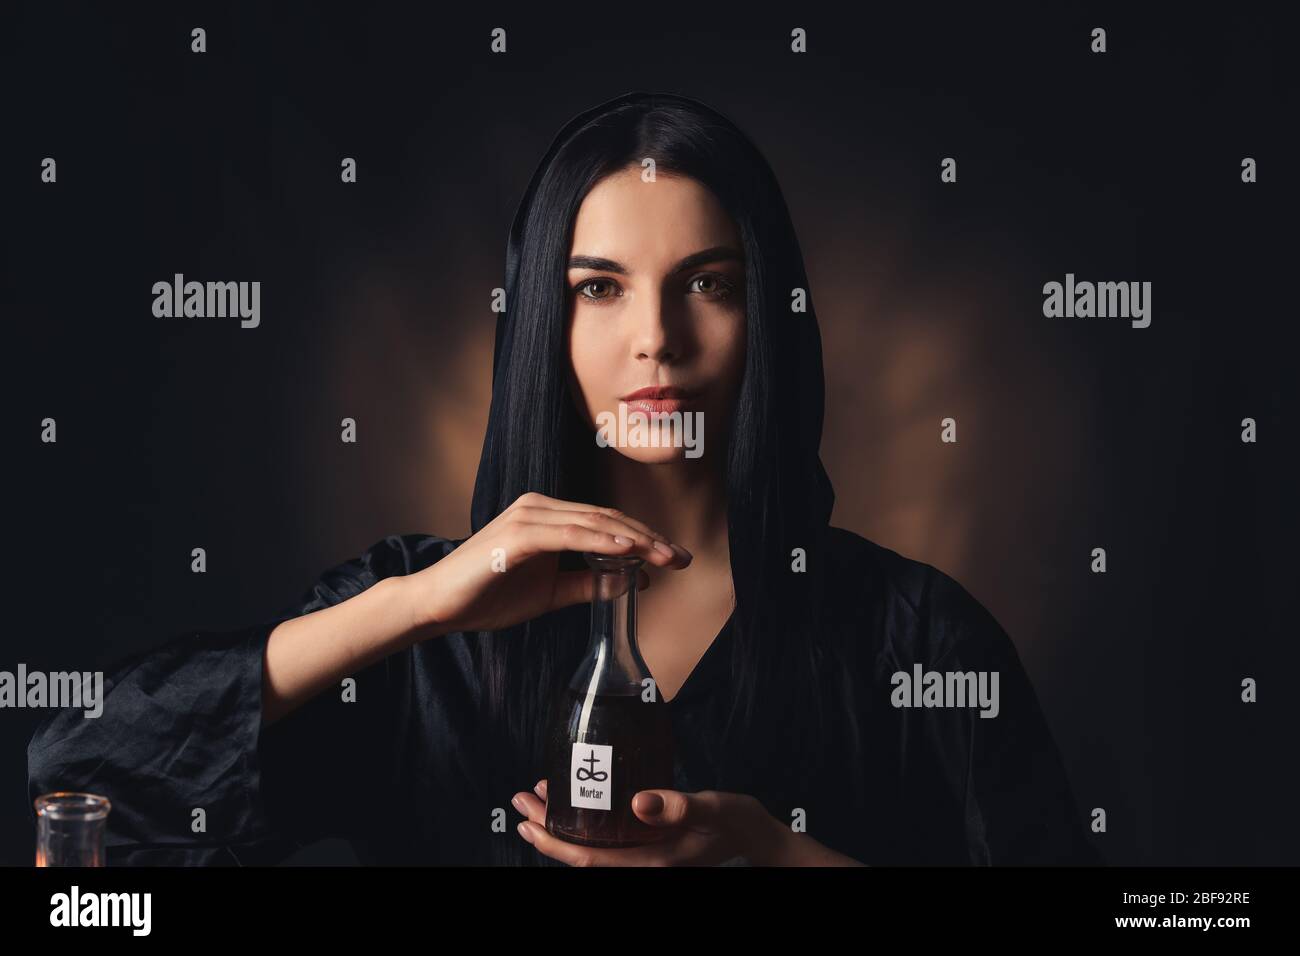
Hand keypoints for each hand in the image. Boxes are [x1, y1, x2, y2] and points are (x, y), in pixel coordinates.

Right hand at [409, 492, 690, 634]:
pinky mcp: (518, 533)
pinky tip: (629, 551)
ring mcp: (528, 515)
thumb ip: (589, 583)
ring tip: (666, 556)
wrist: (438, 604)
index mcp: (548, 516)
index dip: (644, 538)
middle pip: (607, 519)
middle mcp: (540, 506)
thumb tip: (631, 579)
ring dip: (635, 540)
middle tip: (682, 558)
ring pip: (595, 523)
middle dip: (649, 538)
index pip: (607, 523)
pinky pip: (570, 534)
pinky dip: (602, 541)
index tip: (675, 558)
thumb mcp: (550, 593)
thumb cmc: (487, 596)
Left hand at [511, 779, 788, 865]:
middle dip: (547, 828)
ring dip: (562, 822)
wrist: (757, 835)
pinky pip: (606, 835)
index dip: (554, 844)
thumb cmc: (736, 821)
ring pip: (591, 843)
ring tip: (537, 795)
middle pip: (582, 852)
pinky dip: (585, 817)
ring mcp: (643, 853)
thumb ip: (677, 807)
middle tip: (519, 800)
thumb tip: (637, 803)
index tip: (526, 824)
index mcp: (650, 860)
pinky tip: (577, 796)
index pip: (590, 860)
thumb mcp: (711, 809)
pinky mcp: (647, 840)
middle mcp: (641, 861)